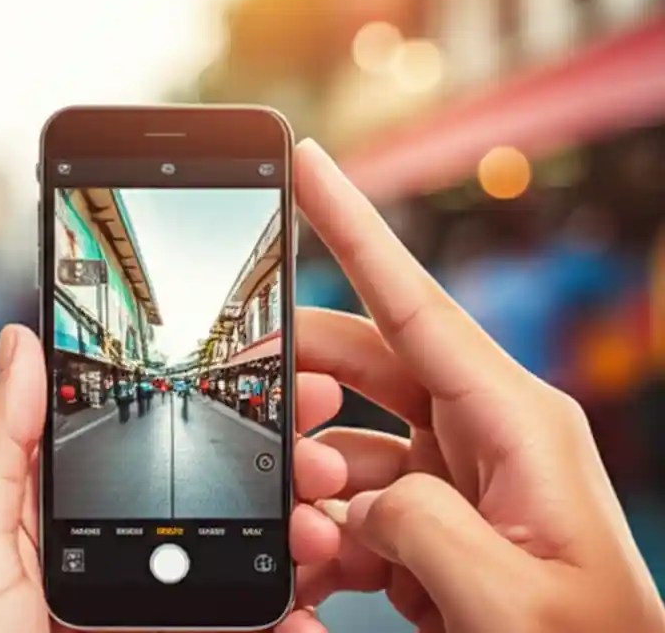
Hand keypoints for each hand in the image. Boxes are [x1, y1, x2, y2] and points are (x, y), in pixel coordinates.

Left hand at [0, 324, 347, 632]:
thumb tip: (19, 346)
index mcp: (46, 518)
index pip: (135, 436)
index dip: (203, 401)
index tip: (267, 379)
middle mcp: (101, 562)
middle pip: (204, 498)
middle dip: (272, 471)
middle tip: (320, 462)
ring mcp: (142, 616)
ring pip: (236, 565)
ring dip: (296, 544)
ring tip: (324, 538)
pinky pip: (241, 625)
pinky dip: (286, 623)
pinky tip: (306, 620)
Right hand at [292, 139, 664, 631]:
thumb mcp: (506, 600)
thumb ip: (416, 526)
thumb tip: (350, 493)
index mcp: (517, 424)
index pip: (413, 303)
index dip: (352, 226)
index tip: (307, 164)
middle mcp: (485, 433)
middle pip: (361, 365)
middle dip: (296, 381)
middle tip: (237, 393)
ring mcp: (458, 478)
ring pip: (345, 442)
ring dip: (308, 487)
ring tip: (305, 542)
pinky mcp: (436, 522)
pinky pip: (353, 502)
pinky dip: (323, 536)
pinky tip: (318, 575)